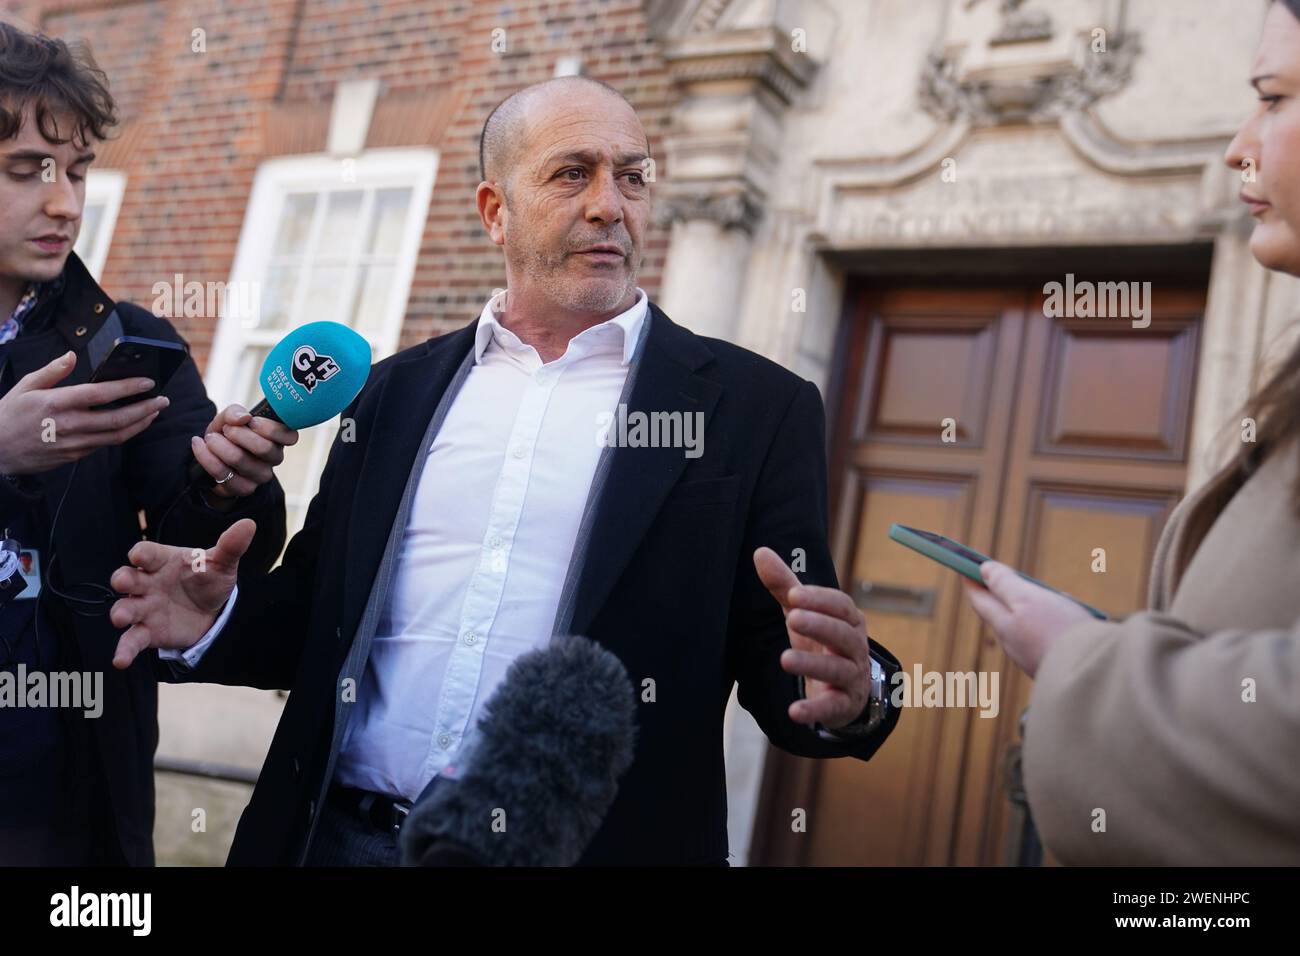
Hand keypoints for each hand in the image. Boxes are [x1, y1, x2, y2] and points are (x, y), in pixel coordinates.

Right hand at [0, 351, 168, 475]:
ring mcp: (73, 443)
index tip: (148, 382)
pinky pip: (104, 444)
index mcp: (56, 403)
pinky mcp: (74, 456)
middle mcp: (68, 425)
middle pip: (117, 419)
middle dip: (145, 409)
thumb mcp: (25, 387)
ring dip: (140, 423)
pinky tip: (134, 424)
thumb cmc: (9, 415)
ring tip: (155, 411)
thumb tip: (72, 357)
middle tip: (164, 400)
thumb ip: (52, 371)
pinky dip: (124, 433)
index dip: (128, 388)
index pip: (100, 394)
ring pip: (116, 435)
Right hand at [108, 518, 255, 668]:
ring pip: (125, 609)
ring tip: (121, 618)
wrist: (213, 611)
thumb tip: (249, 524)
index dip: (141, 554)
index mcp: (162, 561)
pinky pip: (132, 640)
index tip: (138, 556)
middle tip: (123, 582)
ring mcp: (144, 608)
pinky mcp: (148, 631)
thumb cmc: (209, 579)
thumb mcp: (222, 564)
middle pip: (127, 578)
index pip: (146, 553)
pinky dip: (124, 651)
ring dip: (121, 613)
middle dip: (123, 579)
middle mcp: (147, 583)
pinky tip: (120, 661)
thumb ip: (231, 546)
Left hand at [190, 403, 298, 499]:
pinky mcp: (244, 488)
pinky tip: (200, 446)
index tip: (252, 421)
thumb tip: (243, 417)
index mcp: (278, 440)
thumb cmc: (228, 433)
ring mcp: (261, 475)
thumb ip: (235, 412)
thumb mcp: (230, 418)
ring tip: (209, 438)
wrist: (212, 454)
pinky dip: (207, 458)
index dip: (271, 428)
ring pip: (241, 460)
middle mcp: (274, 459)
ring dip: (219, 446)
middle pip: (264, 448)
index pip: (289, 436)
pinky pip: (224, 474)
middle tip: (226, 429)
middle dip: (239, 434)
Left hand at [753, 547, 871, 729]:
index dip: (820, 599)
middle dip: (820, 625)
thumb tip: (759, 552)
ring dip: (812, 665)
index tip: (794, 594)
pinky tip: (794, 711)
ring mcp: (852, 677)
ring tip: (784, 659)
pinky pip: (831, 707)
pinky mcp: (843, 705)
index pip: (841, 606)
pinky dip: (814, 710)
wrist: (845, 689)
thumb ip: (784, 586)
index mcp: (848, 621)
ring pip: (837, 670)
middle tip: (792, 617)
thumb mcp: (803, 613)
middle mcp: (855, 647)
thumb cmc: (820, 642)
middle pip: (843, 635)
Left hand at [962, 561, 1094, 676]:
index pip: (980, 600)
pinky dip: (1050, 624)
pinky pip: (1045, 638)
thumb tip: (984, 569)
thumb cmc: (1058, 631)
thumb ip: (1004, 584)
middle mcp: (1013, 645)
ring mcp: (1032, 657)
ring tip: (1045, 595)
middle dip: (1001, 595)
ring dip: (1029, 609)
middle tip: (1001, 577)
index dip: (972, 581)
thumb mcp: (1029, 598)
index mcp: (1003, 627)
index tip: (965, 566)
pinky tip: (1068, 619)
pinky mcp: (1053, 665)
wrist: (1093, 674)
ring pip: (1024, 626)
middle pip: (1000, 614)